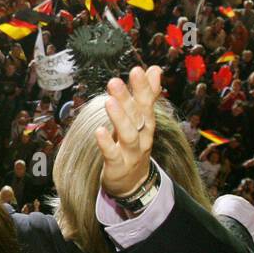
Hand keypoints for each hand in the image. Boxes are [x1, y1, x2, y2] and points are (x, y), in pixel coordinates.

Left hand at [95, 66, 163, 196]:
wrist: (134, 184)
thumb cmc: (134, 145)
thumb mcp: (140, 120)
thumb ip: (146, 95)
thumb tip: (154, 69)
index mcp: (146, 124)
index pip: (147, 104)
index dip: (144, 88)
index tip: (138, 70)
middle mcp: (142, 137)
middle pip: (137, 117)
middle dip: (129, 98)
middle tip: (115, 81)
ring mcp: (131, 153)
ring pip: (129, 135)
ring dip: (119, 118)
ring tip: (109, 101)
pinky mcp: (118, 167)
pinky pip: (113, 155)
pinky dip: (106, 143)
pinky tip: (99, 131)